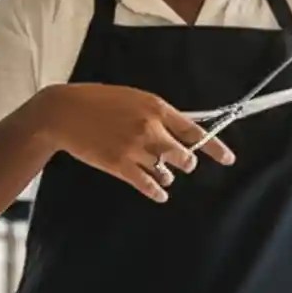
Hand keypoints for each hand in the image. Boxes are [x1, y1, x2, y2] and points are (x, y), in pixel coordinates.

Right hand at [33, 83, 234, 202]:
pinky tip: (159, 194)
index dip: (214, 147)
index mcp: (155, 107)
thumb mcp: (131, 98)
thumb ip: (154, 114)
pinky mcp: (119, 166)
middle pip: (185, 156)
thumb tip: (176, 133)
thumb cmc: (95, 101)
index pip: (193, 131)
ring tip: (160, 174)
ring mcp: (135, 149)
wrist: (63, 113)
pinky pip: (148, 185)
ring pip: (166, 172)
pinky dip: (157, 192)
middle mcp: (150, 128)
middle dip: (185, 162)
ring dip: (166, 175)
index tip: (228, 159)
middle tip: (181, 163)